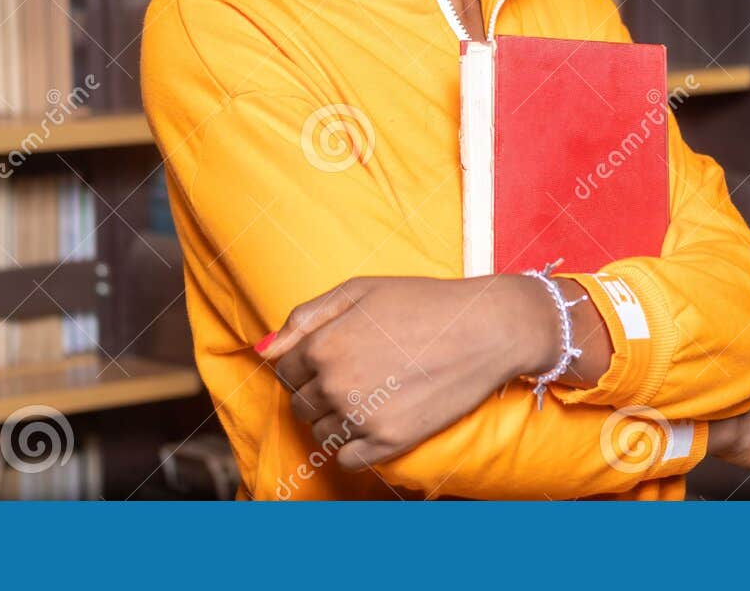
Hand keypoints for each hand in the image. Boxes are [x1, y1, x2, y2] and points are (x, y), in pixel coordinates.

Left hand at [260, 275, 560, 469]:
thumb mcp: (359, 290)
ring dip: (335, 419)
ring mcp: (362, 417)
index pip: (284, 369)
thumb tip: (264, 349)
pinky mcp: (390, 442)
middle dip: (318, 390)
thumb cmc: (422, 302)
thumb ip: (305, 317)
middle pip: (299, 403)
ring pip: (320, 433)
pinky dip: (355, 446)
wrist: (486, 328)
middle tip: (359, 371)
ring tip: (371, 393)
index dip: (305, 362)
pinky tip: (377, 420)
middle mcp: (335, 384)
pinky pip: (347, 459)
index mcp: (323, 344)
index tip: (336, 355)